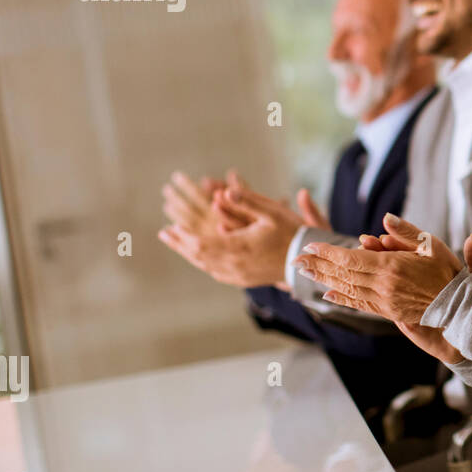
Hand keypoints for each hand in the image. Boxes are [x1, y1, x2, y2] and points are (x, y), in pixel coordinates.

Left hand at [160, 178, 304, 287]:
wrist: (307, 260)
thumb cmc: (291, 232)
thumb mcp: (271, 212)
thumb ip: (246, 201)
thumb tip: (223, 191)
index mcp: (239, 247)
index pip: (201, 244)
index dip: (183, 237)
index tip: (170, 228)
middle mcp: (235, 265)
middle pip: (199, 256)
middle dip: (180, 244)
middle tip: (164, 234)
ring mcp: (239, 275)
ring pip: (205, 265)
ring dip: (189, 253)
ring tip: (176, 243)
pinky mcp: (244, 279)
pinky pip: (216, 272)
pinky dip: (203, 262)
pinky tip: (199, 255)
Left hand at [293, 214, 467, 363]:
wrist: (460, 306)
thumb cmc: (448, 271)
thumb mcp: (430, 245)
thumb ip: (405, 232)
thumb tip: (384, 219)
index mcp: (392, 267)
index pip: (350, 258)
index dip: (328, 253)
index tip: (310, 246)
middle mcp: (383, 286)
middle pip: (343, 274)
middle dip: (318, 266)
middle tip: (296, 259)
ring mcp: (385, 301)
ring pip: (347, 289)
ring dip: (324, 280)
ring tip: (304, 273)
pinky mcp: (388, 312)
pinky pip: (359, 305)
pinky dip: (341, 299)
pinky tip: (328, 294)